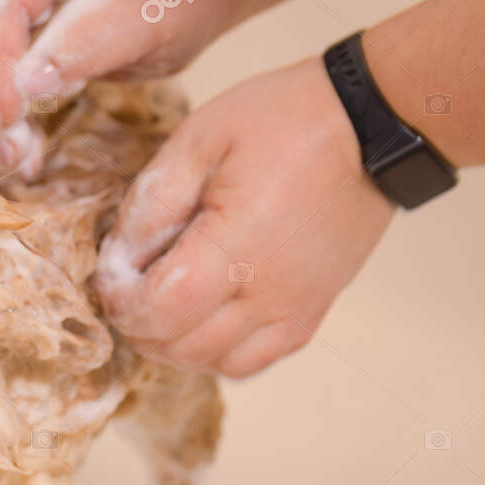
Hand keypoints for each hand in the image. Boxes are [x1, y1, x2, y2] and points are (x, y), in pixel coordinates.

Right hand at [0, 0, 231, 176]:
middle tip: (13, 151)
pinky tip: (26, 151)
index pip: (1, 12)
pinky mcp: (23, 35)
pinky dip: (9, 118)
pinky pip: (1, 79)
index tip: (10, 120)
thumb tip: (23, 85)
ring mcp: (18, 2)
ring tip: (19, 158)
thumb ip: (83, 46)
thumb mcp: (142, 18)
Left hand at [94, 57, 395, 377]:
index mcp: (237, 243)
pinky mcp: (313, 311)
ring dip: (175, 347)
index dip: (122, 304)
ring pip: (216, 363)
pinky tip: (203, 319)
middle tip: (127, 291)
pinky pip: (255, 360)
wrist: (373, 123)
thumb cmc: (284, 121)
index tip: (110, 278)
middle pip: (182, 347)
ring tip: (161, 307)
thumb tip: (119, 256)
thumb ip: (152, 201)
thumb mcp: (200, 138)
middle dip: (140, 327)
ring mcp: (296, 307)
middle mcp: (270, 290)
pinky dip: (218, 353)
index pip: (161, 309)